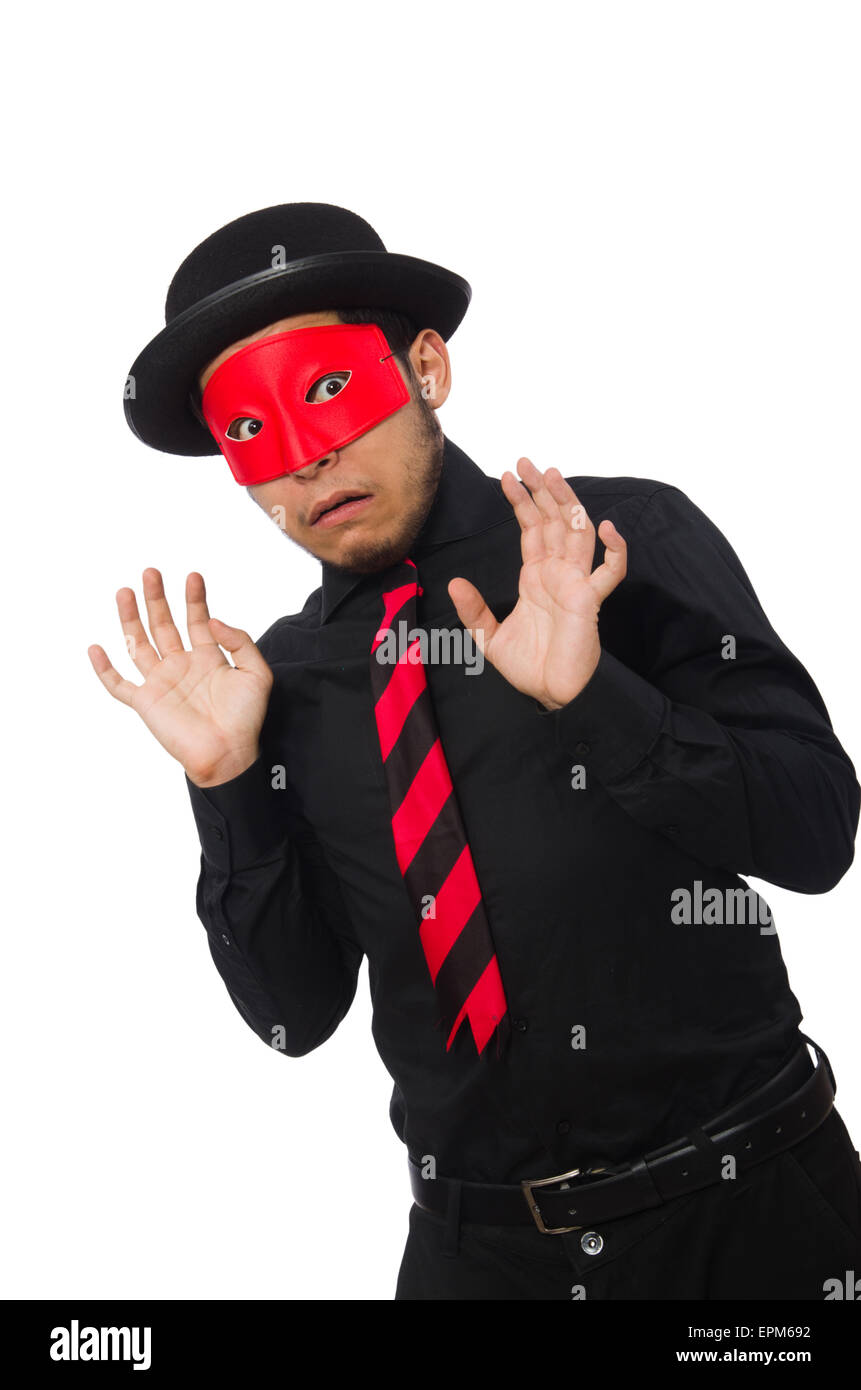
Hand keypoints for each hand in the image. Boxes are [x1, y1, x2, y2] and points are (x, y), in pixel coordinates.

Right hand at [88, 569, 272, 787]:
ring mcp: (161, 682)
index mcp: (208, 658)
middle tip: (151, 572)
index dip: (195, 598)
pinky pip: (119, 684)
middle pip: (163, 625)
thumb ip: (240, 642)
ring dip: (130, 619)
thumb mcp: (256, 673)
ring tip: (125, 591)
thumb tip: (213, 619)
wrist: (228, 754)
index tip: (193, 576)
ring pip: (139, 644)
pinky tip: (95, 648)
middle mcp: (181, 666)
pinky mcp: (146, 702)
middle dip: (157, 598)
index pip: (197, 620)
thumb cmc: (246, 719)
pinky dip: (104, 668)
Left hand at [448, 458, 626, 709]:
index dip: (521, 502)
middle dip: (541, 491)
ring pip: (578, 533)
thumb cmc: (529, 668)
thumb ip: (474, 611)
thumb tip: (454, 583)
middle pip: (553, 521)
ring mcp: (576, 584)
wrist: (551, 696)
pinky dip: (614, 549)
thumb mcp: (490, 638)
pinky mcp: (590, 601)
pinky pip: (610, 572)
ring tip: (553, 474)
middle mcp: (557, 574)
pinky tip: (606, 527)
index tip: (507, 476)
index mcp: (535, 577)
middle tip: (527, 461)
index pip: (530, 529)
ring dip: (568, 503)